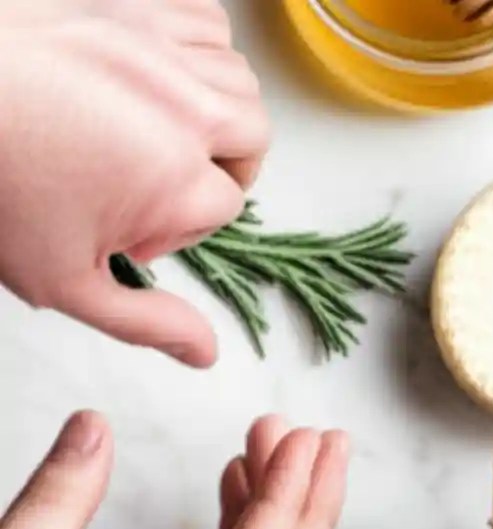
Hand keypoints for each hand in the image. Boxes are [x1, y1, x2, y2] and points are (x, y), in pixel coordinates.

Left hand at [0, 0, 269, 366]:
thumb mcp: (61, 278)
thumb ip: (143, 319)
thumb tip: (206, 352)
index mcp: (176, 180)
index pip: (227, 206)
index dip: (181, 223)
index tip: (132, 223)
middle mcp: (187, 111)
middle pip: (252, 141)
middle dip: (221, 165)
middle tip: (164, 176)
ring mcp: (165, 51)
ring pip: (239, 81)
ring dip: (215, 107)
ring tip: (161, 125)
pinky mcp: (143, 5)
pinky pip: (209, 25)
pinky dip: (198, 47)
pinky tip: (158, 72)